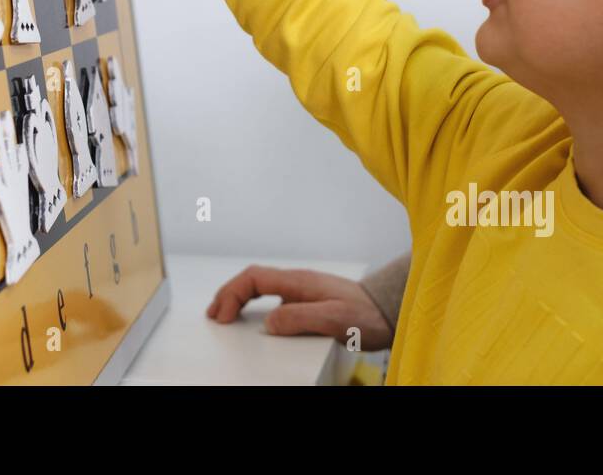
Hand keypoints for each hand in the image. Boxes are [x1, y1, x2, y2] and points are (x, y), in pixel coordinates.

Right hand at [206, 265, 394, 351]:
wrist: (389, 313)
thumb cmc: (367, 315)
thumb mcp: (333, 318)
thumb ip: (299, 318)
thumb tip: (269, 323)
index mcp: (299, 281)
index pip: (254, 278)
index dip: (232, 293)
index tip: (222, 315)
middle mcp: (297, 282)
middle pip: (252, 279)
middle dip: (227, 294)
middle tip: (213, 315)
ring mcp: (302, 291)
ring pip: (260, 287)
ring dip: (238, 298)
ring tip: (224, 315)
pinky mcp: (307, 302)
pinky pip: (271, 298)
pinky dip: (253, 305)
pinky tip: (252, 318)